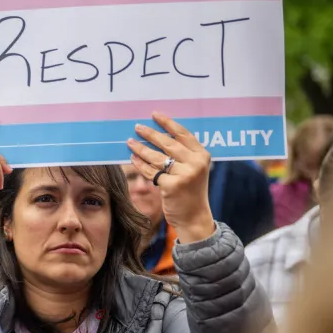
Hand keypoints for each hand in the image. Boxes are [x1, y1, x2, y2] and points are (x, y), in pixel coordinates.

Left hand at [127, 112, 214, 243]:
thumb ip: (183, 155)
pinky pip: (151, 172)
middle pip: (168, 143)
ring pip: (157, 157)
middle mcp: (195, 163)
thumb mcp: (194, 170)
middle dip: (150, 134)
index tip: (155, 115)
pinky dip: (140, 165)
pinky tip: (133, 159)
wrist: (194, 217)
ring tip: (130, 142)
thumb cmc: (191, 192)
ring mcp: (184, 174)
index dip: (168, 123)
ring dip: (141, 148)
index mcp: (202, 155)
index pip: (183, 134)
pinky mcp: (171, 186)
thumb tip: (158, 136)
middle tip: (137, 127)